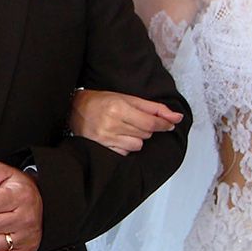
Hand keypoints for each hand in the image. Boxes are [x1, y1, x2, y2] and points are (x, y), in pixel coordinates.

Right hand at [69, 89, 183, 155]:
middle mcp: (112, 124)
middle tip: (133, 120)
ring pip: (138, 145)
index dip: (164, 124)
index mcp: (119, 108)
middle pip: (146, 133)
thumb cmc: (101, 101)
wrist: (74, 109)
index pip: (151, 122)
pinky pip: (126, 152)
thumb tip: (177, 117)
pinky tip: (117, 137)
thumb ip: (154, 108)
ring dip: (136, 138)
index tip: (169, 124)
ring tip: (124, 128)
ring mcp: (106, 138)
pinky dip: (126, 145)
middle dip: (146, 128)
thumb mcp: (128, 98)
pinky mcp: (102, 148)